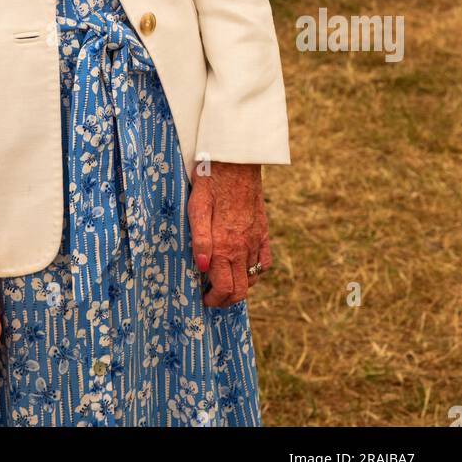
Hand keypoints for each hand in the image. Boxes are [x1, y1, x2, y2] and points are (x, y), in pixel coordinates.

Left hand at [187, 161, 271, 306]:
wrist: (236, 161)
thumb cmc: (211, 182)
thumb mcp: (196, 207)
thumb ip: (200, 238)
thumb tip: (202, 268)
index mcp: (226, 244)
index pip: (225, 288)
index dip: (214, 300)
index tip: (203, 299)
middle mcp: (243, 247)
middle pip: (240, 289)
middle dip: (225, 299)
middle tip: (211, 297)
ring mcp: (256, 240)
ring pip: (252, 277)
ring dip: (239, 285)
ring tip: (224, 281)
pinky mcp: (263, 231)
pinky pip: (265, 261)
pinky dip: (256, 271)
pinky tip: (244, 266)